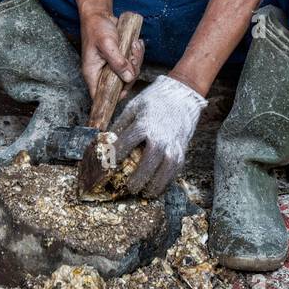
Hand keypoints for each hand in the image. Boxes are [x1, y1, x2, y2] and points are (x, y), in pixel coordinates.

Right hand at [78, 11, 144, 100]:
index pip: (100, 95)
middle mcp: (102, 72)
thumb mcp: (106, 44)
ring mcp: (112, 67)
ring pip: (129, 74)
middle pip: (120, 85)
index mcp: (93, 73)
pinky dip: (137, 55)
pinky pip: (132, 64)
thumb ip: (117, 62)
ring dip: (136, 61)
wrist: (99, 15)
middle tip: (132, 57)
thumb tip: (128, 77)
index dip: (113, 97)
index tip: (125, 88)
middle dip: (131, 72)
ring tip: (134, 46)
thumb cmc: (96, 28)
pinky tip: (136, 44)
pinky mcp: (120, 60)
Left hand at [109, 75, 205, 196]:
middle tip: (128, 187)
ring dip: (155, 184)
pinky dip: (167, 181)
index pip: (127, 143)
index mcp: (145, 123)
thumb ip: (120, 125)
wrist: (181, 96)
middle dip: (138, 177)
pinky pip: (176, 169)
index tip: (108, 166)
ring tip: (145, 193)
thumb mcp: (133, 107)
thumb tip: (107, 141)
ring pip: (166, 169)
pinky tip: (158, 187)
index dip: (117, 156)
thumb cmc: (154, 101)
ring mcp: (173, 144)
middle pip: (149, 161)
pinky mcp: (182, 149)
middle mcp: (160, 136)